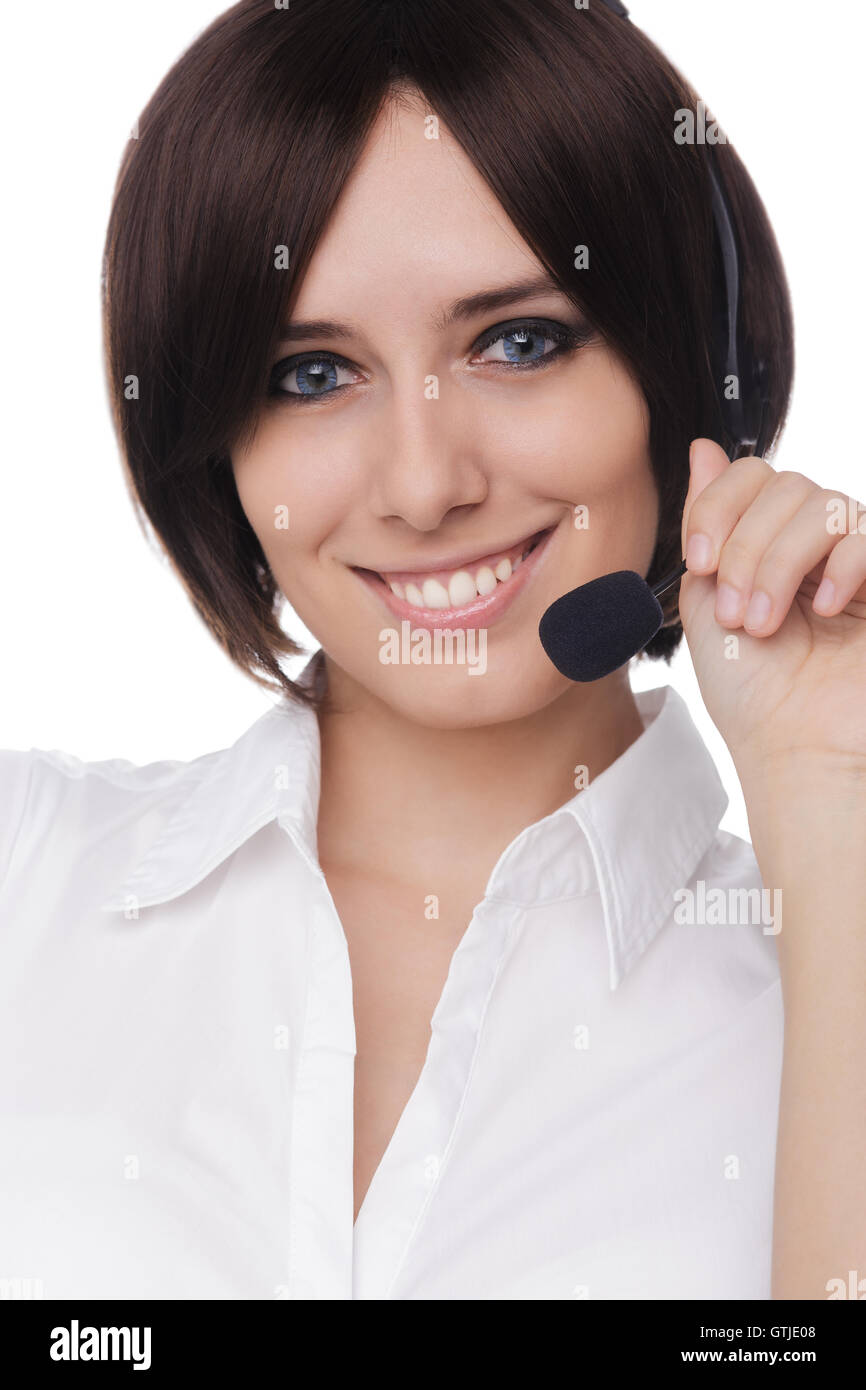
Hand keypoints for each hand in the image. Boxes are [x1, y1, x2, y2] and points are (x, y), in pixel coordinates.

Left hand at [678, 438, 865, 777]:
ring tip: (764, 624)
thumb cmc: (752, 693)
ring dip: (778, 563)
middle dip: (745, 547)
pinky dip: (839, 566)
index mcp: (766, 543)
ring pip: (822, 504)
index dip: (718, 506)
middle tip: (736, 614)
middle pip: (784, 485)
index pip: (751, 475)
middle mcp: (814, 544)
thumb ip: (706, 525)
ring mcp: (855, 562)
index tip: (698, 563)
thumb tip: (702, 447)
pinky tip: (823, 610)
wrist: (796, 750)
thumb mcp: (705, 601)